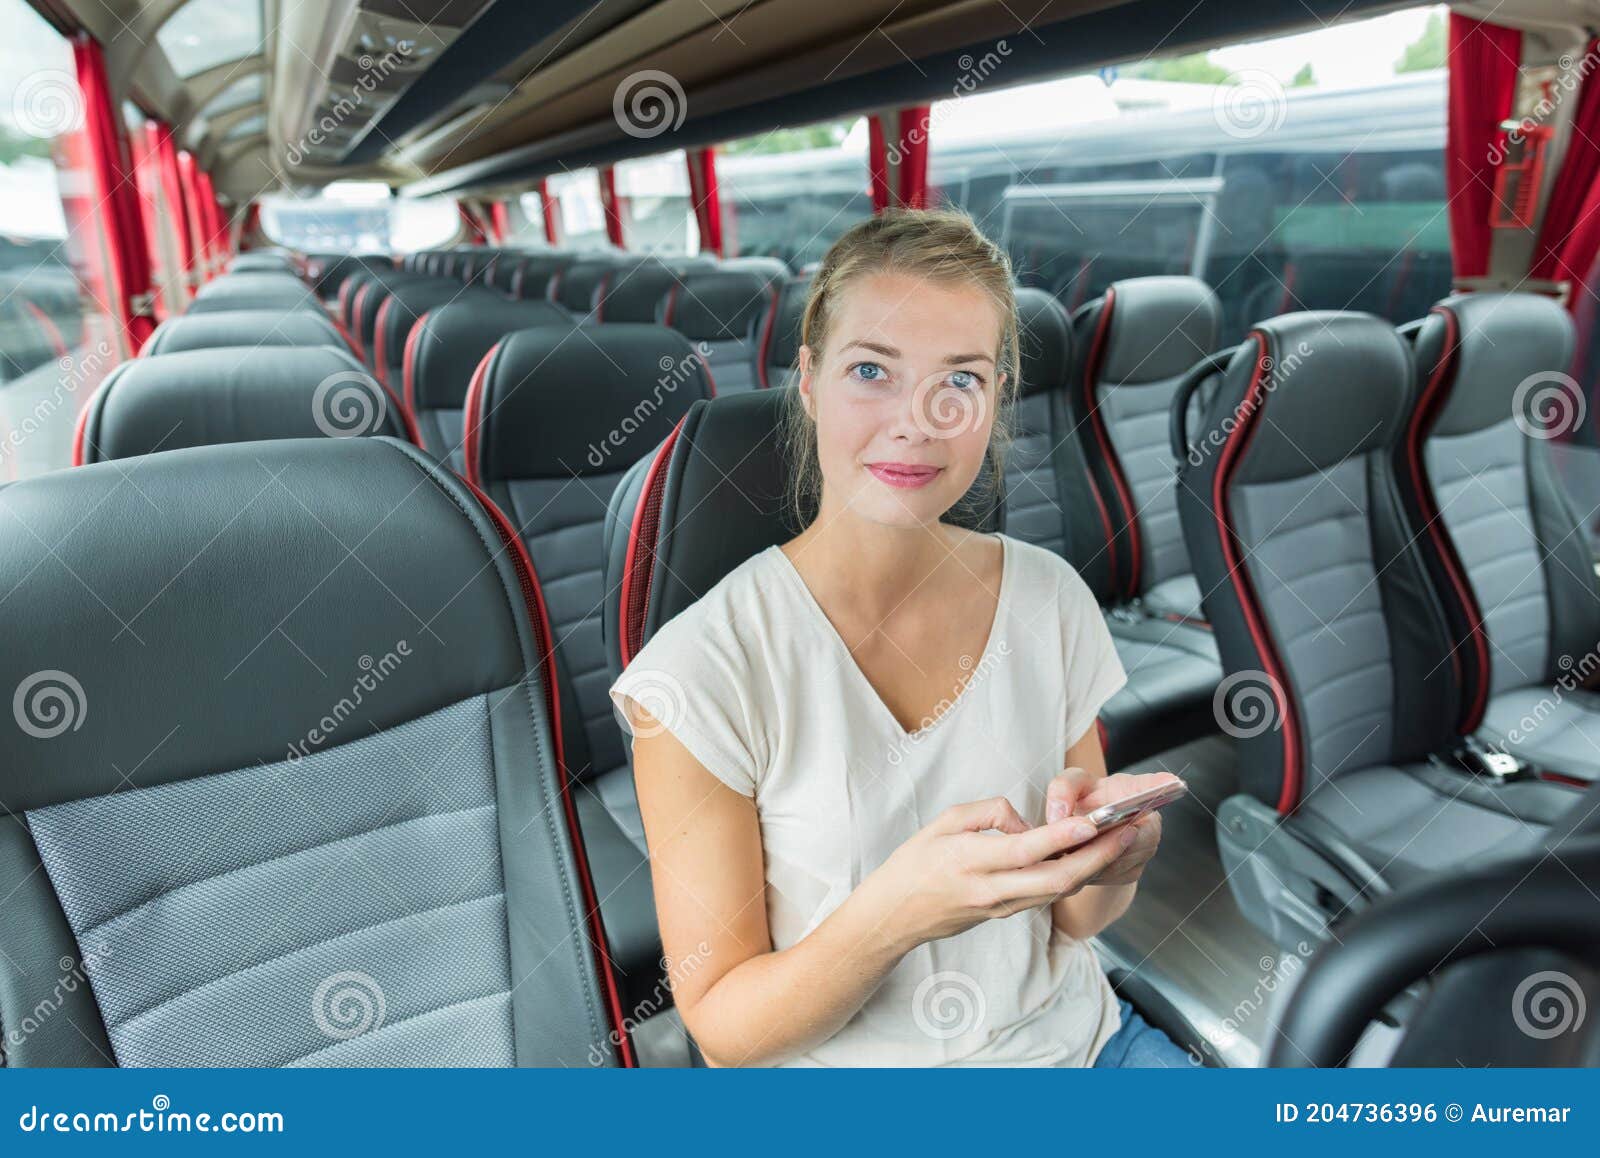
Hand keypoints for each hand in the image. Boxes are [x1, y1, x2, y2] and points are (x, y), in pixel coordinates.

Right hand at [858, 795, 1137, 953]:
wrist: (893, 916)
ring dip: (1093, 868)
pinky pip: (1045, 895)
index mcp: (971, 861)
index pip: (1027, 849)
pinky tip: (1088, 859)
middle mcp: (991, 889)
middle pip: (1057, 879)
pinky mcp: (1005, 915)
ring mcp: (1001, 907)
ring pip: (1058, 891)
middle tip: (1129, 832)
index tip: (1095, 821)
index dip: (1064, 836)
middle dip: (1099, 856)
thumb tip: (1025, 820)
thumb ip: (988, 813)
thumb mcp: (942, 823)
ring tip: (1120, 840)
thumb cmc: (912, 864)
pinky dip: (1071, 878)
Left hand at [1044, 768, 1179, 886]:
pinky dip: (1091, 871)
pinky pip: (1110, 875)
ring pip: (1117, 860)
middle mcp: (1148, 820)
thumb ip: (1063, 788)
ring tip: (1069, 851)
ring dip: (1091, 858)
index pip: (1149, 786)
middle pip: (1129, 835)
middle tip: (1070, 841)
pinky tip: (1076, 863)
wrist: (1084, 836)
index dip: (1159, 785)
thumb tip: (1059, 814)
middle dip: (1097, 840)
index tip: (1171, 782)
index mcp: (1134, 790)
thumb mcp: (1070, 786)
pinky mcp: (1133, 871)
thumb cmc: (1082, 802)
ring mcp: (1146, 848)